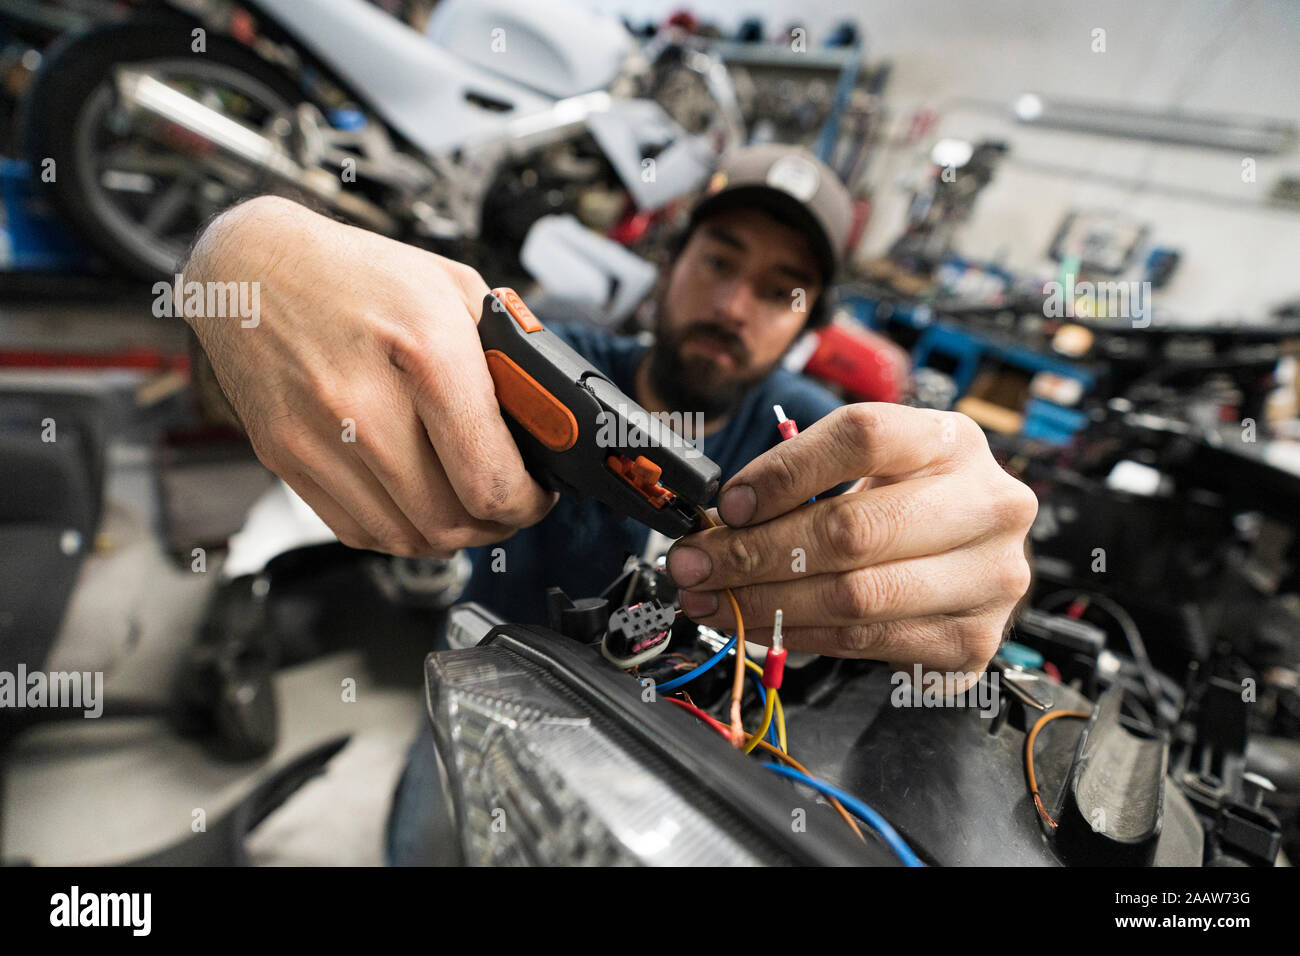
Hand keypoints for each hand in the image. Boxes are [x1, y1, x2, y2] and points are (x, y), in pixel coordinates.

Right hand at [183, 196, 554, 555]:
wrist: (249, 269)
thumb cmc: (356, 274)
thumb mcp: (454, 289)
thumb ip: (504, 357)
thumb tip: (544, 419)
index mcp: (424, 349)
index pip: (489, 475)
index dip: (527, 502)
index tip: (536, 495)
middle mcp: (364, 401)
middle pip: (451, 519)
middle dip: (497, 524)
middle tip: (509, 506)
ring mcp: (316, 437)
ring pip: (407, 538)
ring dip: (450, 536)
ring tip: (467, 508)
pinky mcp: (286, 460)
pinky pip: (359, 531)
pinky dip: (399, 532)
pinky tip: (416, 503)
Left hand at [666, 403, 1036, 675]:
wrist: (973, 561)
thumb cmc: (907, 504)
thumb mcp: (871, 469)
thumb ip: (802, 481)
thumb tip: (716, 522)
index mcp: (952, 440)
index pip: (861, 437)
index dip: (784, 472)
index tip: (729, 503)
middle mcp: (986, 505)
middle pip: (851, 529)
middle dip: (754, 552)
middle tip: (695, 564)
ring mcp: (987, 577)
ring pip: (853, 596)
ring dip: (764, 601)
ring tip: (711, 599)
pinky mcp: (972, 640)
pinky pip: (862, 641)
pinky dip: (795, 635)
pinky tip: (755, 625)